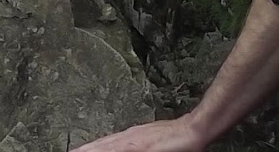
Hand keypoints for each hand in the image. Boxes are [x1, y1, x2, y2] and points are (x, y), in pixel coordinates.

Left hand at [72, 118, 205, 151]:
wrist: (193, 129)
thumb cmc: (175, 140)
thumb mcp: (152, 146)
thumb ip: (139, 149)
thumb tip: (129, 148)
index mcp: (130, 138)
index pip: (104, 145)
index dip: (89, 149)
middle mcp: (128, 137)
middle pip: (101, 145)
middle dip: (85, 150)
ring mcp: (135, 140)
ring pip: (107, 147)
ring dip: (92, 150)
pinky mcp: (143, 145)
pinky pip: (123, 149)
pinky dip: (109, 151)